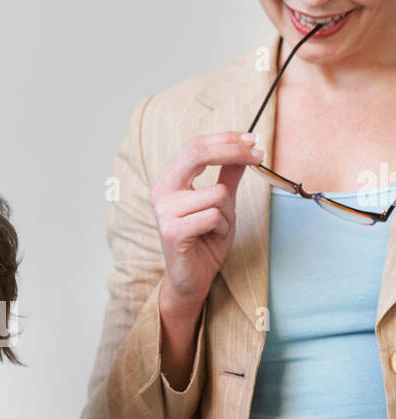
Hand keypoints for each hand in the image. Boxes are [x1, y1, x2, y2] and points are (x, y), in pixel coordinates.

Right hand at [150, 133, 263, 313]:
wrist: (192, 279)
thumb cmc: (205, 241)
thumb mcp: (222, 203)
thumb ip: (228, 176)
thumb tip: (243, 147)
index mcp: (170, 180)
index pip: (196, 146)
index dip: (226, 139)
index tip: (253, 140)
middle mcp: (161, 191)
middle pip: (198, 154)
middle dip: (232, 151)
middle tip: (258, 154)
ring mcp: (165, 212)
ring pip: (216, 194)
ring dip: (228, 212)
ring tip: (218, 227)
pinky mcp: (173, 232)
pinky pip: (213, 216)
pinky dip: (222, 227)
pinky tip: (211, 238)